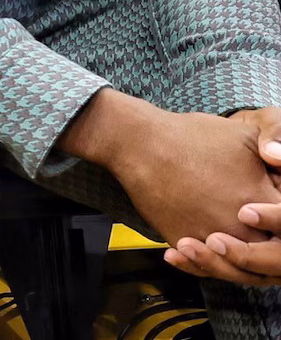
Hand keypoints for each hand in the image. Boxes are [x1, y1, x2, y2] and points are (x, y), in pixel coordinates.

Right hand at [161, 110, 280, 284]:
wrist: (140, 142)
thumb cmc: (188, 137)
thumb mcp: (244, 137)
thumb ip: (273, 161)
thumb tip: (279, 169)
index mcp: (267, 201)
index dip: (278, 220)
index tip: (268, 214)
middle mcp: (245, 227)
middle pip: (272, 255)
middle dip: (268, 249)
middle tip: (248, 226)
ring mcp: (215, 238)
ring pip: (241, 269)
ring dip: (236, 259)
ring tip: (225, 241)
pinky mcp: (186, 242)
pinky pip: (203, 265)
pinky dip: (203, 260)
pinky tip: (198, 246)